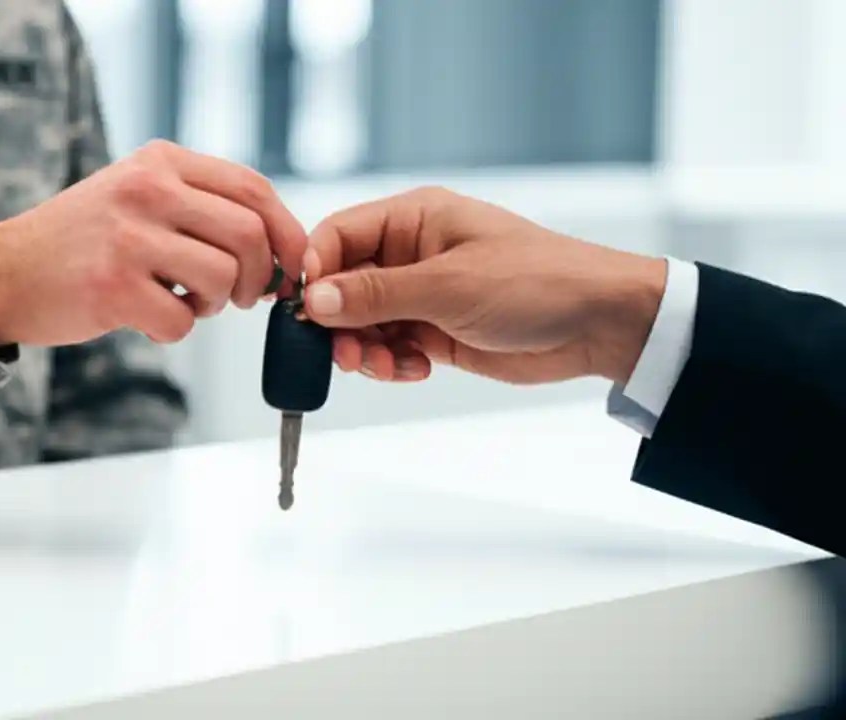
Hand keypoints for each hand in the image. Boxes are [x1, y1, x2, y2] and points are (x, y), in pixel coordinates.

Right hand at [0, 140, 305, 346]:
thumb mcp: (137, 196)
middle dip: (256, 278)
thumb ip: (200, 208)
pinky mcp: (111, 287)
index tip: (292, 267)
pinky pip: (180, 320)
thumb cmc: (82, 242)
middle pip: (247, 235)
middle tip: (238, 298)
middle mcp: (146, 189)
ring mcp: (127, 237)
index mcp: (159, 161)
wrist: (2, 273)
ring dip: (213, 305)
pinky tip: (149, 319)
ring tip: (184, 303)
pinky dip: (175, 330)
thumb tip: (278, 253)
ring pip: (221, 278)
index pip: (253, 188)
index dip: (286, 233)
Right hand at [301, 187, 665, 384]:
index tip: (307, 309)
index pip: (338, 235)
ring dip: (363, 348)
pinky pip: (390, 346)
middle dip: (338, 321)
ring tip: (384, 366)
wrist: (599, 324)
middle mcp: (412, 253)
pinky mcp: (436, 329)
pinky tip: (413, 368)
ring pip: (362, 321)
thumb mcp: (448, 285)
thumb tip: (316, 299)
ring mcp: (423, 293)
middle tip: (346, 352)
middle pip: (343, 284)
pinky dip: (391, 363)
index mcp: (413, 219)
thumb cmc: (539, 281)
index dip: (315, 270)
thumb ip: (376, 294)